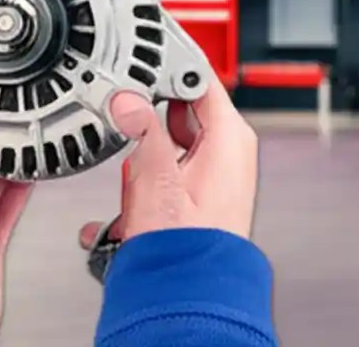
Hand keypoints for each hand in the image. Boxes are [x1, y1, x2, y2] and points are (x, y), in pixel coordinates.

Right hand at [78, 78, 258, 249]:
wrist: (190, 293)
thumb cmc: (187, 247)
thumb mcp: (157, 178)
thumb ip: (142, 129)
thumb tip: (128, 98)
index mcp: (231, 137)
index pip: (199, 78)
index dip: (168, 68)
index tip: (140, 65)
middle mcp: (228, 151)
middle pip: (176, 113)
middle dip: (146, 131)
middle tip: (136, 155)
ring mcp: (214, 173)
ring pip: (164, 146)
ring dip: (141, 167)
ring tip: (137, 196)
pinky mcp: (198, 193)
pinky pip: (164, 174)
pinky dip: (144, 188)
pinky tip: (133, 212)